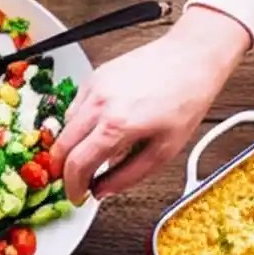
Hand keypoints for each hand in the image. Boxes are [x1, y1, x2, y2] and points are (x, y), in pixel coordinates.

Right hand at [50, 7, 251, 203]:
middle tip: (76, 181)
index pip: (78, 165)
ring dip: (71, 147)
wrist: (192, 58)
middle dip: (63, 171)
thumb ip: (129, 176)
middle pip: (61, 147)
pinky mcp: (95, 77)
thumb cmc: (185, 99)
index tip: (78, 196)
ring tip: (90, 155)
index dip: (73, 187)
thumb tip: (103, 190)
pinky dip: (78, 125)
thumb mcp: (165, 150)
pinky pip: (74, 108)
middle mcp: (100, 104)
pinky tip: (96, 130)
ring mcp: (94, 88)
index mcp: (117, 125)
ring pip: (64, 127)